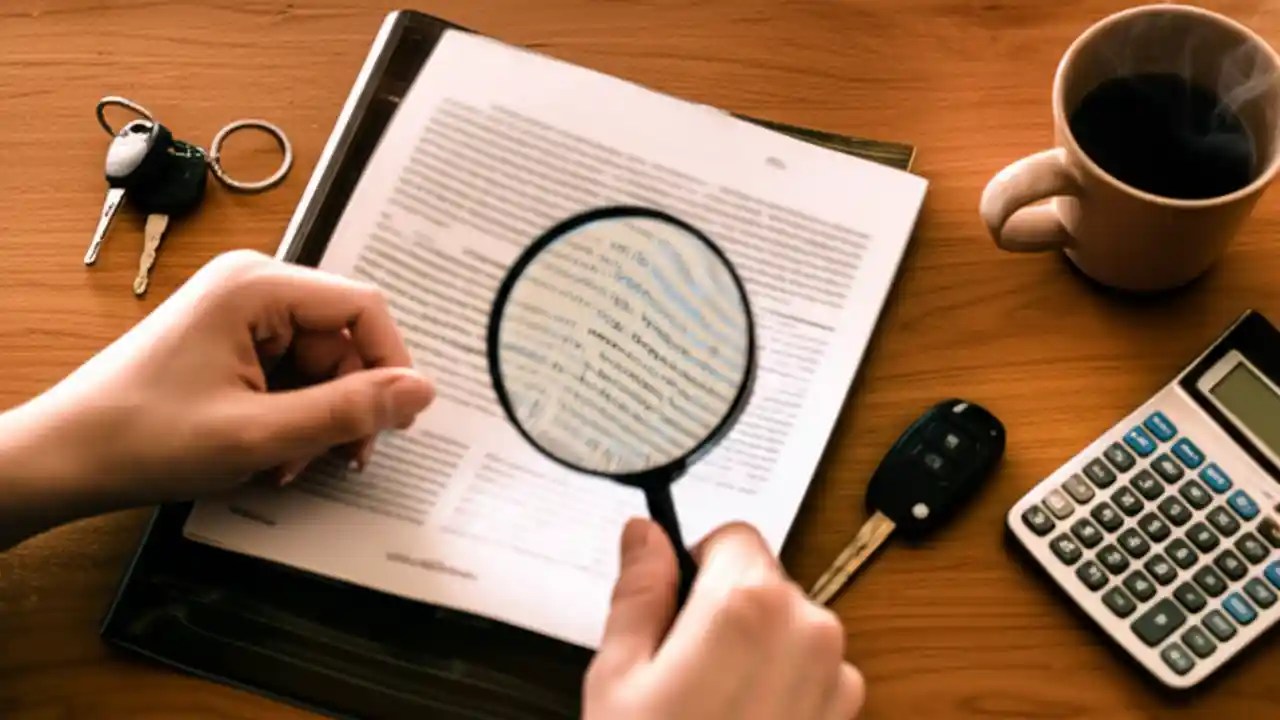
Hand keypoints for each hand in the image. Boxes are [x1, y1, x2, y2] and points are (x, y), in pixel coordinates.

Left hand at [0, 250, 433, 546]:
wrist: (65, 458)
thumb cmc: (143, 438)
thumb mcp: (260, 434)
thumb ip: (348, 411)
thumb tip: (421, 391)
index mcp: (257, 286)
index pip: (364, 307)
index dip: (392, 364)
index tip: (397, 421)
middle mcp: (253, 286)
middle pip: (345, 340)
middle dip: (347, 404)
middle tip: (338, 458)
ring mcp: (241, 313)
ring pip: (322, 364)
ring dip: (319, 419)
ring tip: (289, 463)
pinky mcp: (233, 341)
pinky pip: (293, 374)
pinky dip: (294, 417)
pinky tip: (274, 452)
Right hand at [585, 520, 864, 719]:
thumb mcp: (620, 674)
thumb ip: (638, 592)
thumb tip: (643, 535)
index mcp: (747, 605)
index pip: (734, 536)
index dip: (698, 562)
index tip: (677, 600)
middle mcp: (806, 629)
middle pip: (765, 581)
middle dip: (726, 608)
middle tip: (681, 665)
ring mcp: (835, 675)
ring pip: (791, 626)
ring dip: (758, 648)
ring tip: (710, 704)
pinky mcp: (846, 714)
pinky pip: (814, 672)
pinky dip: (783, 685)